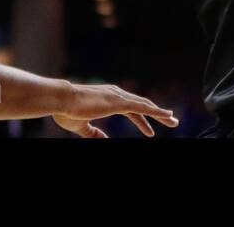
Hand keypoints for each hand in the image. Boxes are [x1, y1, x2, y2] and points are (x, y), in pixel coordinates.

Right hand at [51, 83, 179, 137]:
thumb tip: (103, 139)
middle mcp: (116, 94)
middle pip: (141, 105)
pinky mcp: (119, 102)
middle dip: (157, 114)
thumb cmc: (66, 111)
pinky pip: (143, 107)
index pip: (130, 109)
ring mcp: (118, 97)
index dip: (141, 121)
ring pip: (145, 105)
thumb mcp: (82, 126)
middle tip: (171, 120)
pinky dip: (156, 111)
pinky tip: (167, 115)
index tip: (150, 131)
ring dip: (160, 113)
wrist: (60, 100)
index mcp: (108, 98)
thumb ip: (94, 133)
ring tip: (173, 120)